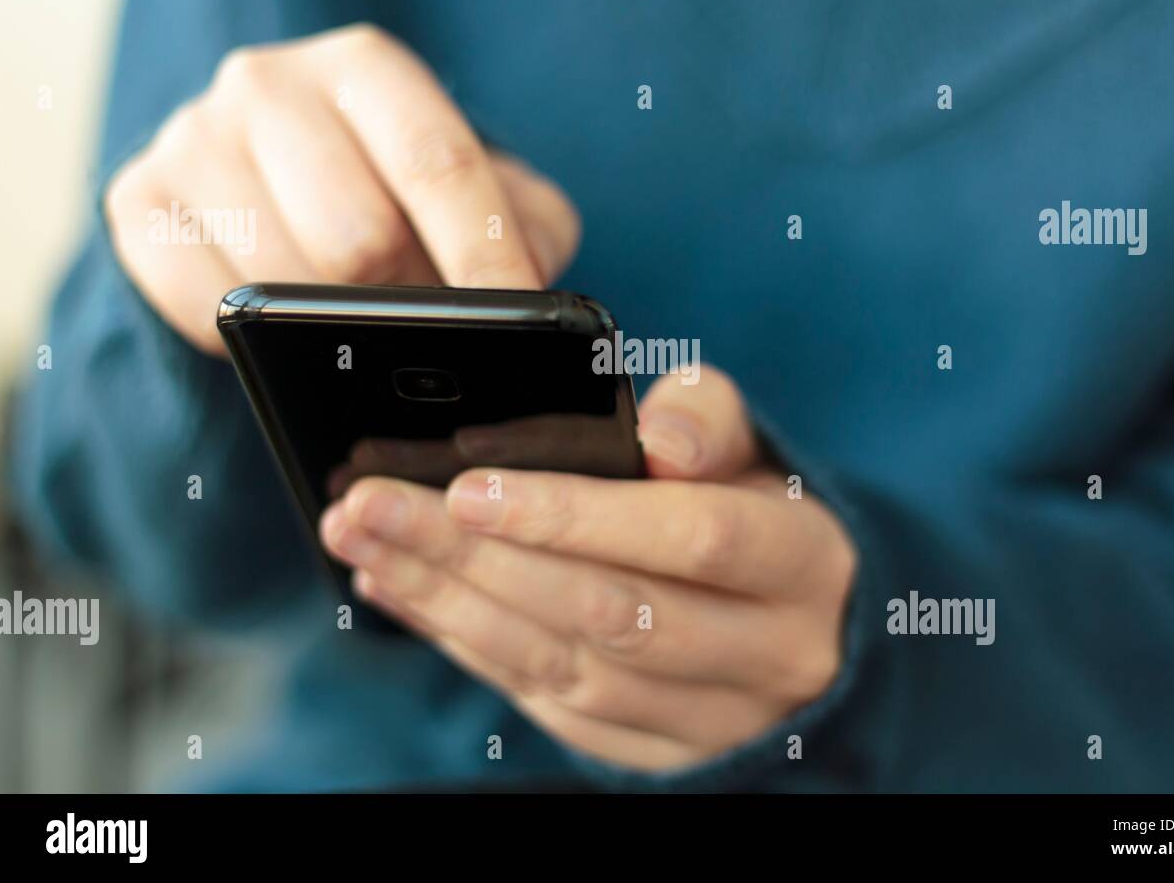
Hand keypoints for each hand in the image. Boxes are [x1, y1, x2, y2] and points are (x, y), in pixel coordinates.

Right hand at [103, 23, 579, 353]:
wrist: (273, 178)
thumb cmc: (395, 190)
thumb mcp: (479, 192)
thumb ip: (524, 228)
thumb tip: (530, 301)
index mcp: (365, 68)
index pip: (435, 164)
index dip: (481, 254)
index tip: (509, 318)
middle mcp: (269, 84)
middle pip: (357, 235)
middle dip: (405, 301)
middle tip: (423, 323)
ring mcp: (193, 139)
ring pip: (282, 281)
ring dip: (333, 327)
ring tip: (357, 320)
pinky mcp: (138, 201)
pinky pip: (205, 305)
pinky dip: (255, 340)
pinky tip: (284, 323)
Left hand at [318, 368, 857, 770]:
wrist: (806, 622)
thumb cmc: (760, 510)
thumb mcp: (752, 446)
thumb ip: (706, 418)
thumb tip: (655, 432)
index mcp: (807, 562)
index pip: (690, 538)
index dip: (576, 514)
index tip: (469, 487)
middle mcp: (774, 656)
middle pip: (611, 612)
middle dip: (478, 560)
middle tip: (372, 507)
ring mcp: (718, 721)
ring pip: (571, 671)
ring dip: (452, 606)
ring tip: (366, 547)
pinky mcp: (664, 755)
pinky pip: (556, 709)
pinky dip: (473, 650)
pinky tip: (412, 597)